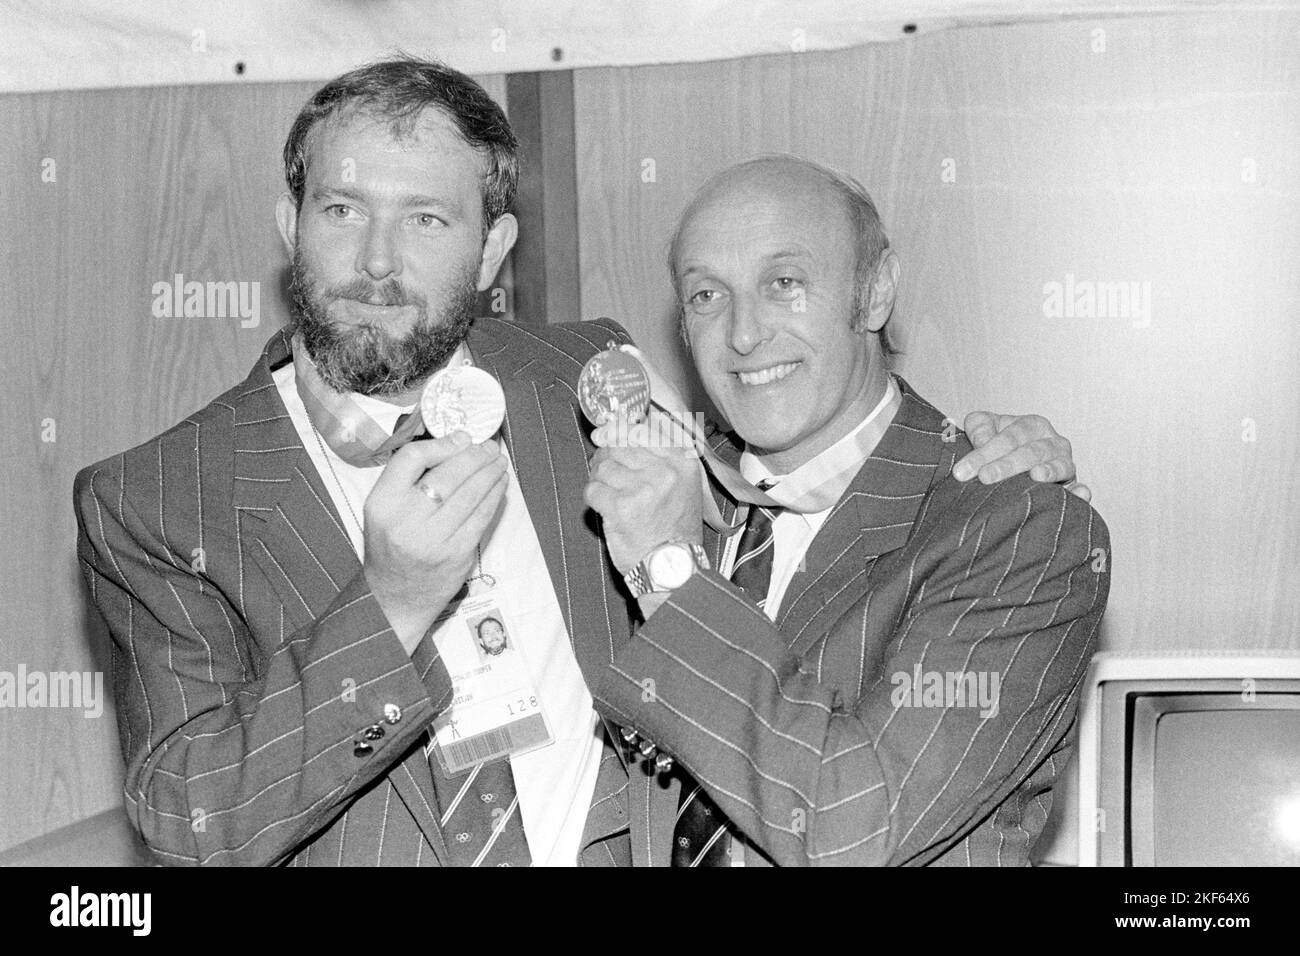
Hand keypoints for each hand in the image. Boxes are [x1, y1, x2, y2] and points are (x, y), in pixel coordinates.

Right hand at [362, 433, 508, 653]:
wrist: (394, 598)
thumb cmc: (391, 545)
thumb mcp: (383, 508)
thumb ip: (409, 477)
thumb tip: (456, 443)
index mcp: (382, 503)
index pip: (411, 458)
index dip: (442, 444)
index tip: (462, 439)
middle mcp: (405, 520)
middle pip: (447, 475)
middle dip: (475, 457)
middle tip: (490, 447)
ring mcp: (434, 540)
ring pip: (470, 495)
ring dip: (490, 473)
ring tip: (499, 461)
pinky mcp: (457, 555)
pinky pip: (481, 517)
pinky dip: (494, 497)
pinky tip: (500, 485)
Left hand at [584, 414, 703, 574]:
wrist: (673, 568)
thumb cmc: (676, 531)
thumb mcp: (684, 487)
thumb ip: (660, 458)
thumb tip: (623, 427)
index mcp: (682, 463)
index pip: (643, 431)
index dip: (619, 430)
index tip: (607, 433)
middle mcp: (664, 472)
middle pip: (619, 446)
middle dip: (607, 457)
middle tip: (606, 471)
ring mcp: (641, 488)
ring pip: (604, 467)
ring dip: (600, 480)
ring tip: (610, 494)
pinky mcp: (620, 507)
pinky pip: (593, 489)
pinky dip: (594, 498)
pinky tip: (605, 508)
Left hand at [953, 412, 1090, 501]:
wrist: (1011, 464)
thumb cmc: (996, 445)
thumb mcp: (983, 428)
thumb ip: (979, 427)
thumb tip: (982, 440)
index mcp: (1032, 425)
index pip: (1009, 436)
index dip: (985, 452)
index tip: (963, 470)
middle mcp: (1052, 442)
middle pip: (1032, 451)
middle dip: (1007, 464)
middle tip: (985, 477)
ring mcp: (1065, 464)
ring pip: (1059, 466)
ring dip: (1048, 471)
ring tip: (1035, 477)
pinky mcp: (1073, 486)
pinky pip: (1079, 488)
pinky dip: (1080, 491)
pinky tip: (1078, 494)